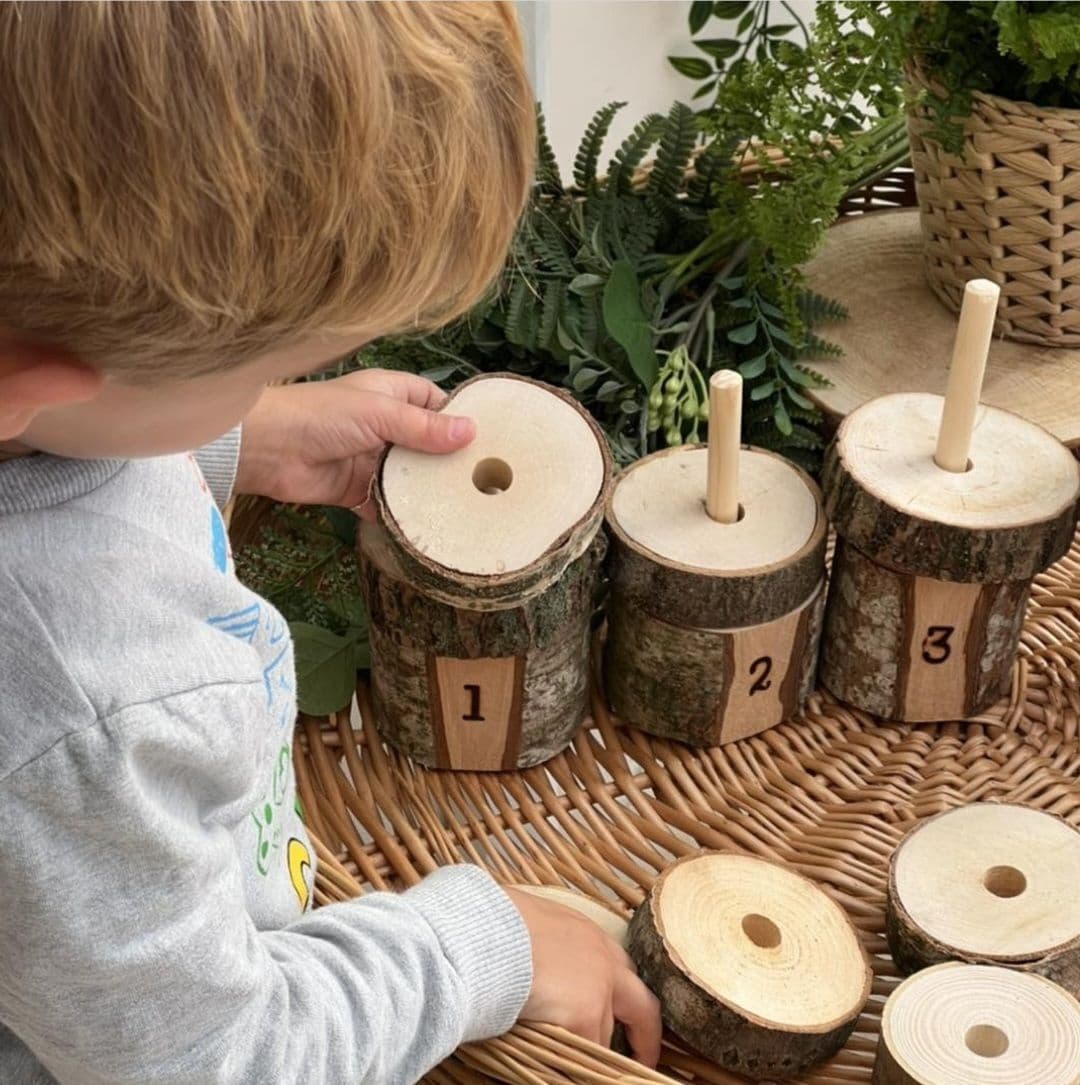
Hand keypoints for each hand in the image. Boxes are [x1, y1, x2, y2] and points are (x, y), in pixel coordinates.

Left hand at [235, 369, 475, 514]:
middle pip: (429, 445)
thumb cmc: (321, 415)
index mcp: (392, 395)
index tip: (492, 440)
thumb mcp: (380, 413)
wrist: (266, 450)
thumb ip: (425, 427)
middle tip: (488, 482)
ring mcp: (372, 460)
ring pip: (411, 477)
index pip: (437, 404)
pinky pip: (388, 505)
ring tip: (467, 507)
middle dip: (451, 462)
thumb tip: (471, 433)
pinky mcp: (357, 491)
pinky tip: (430, 527)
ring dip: (430, 491)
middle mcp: (386, 426)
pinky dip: (402, 516)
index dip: (461, 420)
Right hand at [503, 888, 661, 1067]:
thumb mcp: (525, 920)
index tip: (625, 1011)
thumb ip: (542, 941)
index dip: (621, 992)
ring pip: (603, 1037)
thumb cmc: (489, 921)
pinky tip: (554, 1071)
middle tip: (644, 1058)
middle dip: (646, 1036)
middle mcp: (602, 961)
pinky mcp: (584, 1016)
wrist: (481, 932)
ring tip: (567, 1062)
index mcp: (586, 933)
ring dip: (587, 1049)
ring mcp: (598, 991)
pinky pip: (582, 1056)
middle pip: (642, 1005)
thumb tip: (528, 960)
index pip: (619, 965)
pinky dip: (569, 1066)